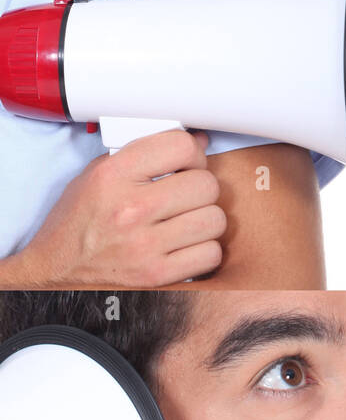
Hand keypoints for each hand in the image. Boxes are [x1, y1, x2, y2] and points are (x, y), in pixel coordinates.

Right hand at [3, 130, 225, 287]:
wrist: (56, 268)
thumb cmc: (79, 221)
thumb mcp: (98, 174)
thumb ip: (143, 156)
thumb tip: (196, 144)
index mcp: (114, 175)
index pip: (180, 147)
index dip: (193, 153)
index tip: (188, 163)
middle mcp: (131, 209)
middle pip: (205, 185)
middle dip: (202, 188)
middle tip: (189, 195)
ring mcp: (145, 246)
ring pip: (214, 220)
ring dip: (207, 219)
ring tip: (188, 221)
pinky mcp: (157, 276)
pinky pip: (210, 255)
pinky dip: (206, 250)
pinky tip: (189, 246)